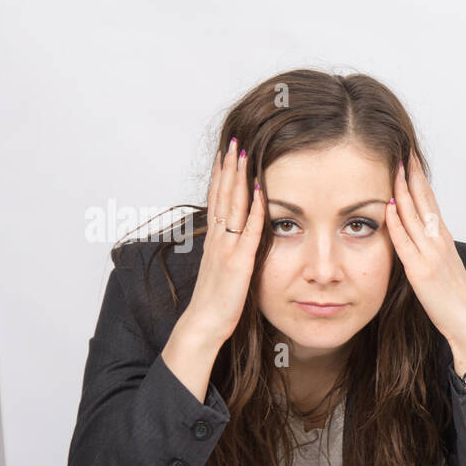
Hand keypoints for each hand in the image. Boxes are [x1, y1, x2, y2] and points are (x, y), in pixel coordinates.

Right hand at [179, 137, 264, 348]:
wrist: (204, 324)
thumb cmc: (216, 301)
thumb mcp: (222, 269)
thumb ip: (228, 250)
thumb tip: (235, 238)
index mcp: (214, 239)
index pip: (217, 200)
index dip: (221, 176)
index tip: (225, 154)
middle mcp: (217, 239)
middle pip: (222, 195)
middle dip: (228, 167)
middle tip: (232, 141)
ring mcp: (226, 248)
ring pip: (232, 206)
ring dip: (238, 179)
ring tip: (242, 154)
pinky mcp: (238, 262)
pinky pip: (249, 231)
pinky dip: (255, 209)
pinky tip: (260, 191)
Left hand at [384, 152, 465, 371]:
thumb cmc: (455, 298)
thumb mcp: (442, 266)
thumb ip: (428, 248)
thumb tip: (415, 235)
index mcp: (443, 238)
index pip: (430, 201)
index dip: (419, 179)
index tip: (410, 159)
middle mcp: (439, 241)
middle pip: (424, 200)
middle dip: (412, 174)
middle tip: (402, 150)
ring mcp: (431, 254)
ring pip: (414, 215)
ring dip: (402, 190)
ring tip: (393, 167)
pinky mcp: (421, 271)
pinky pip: (406, 242)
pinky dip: (396, 223)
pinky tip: (388, 208)